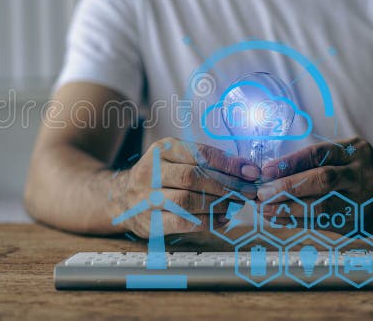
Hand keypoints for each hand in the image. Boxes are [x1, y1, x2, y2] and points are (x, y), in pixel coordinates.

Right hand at [112, 137, 258, 237]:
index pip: (200, 154)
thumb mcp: (175, 157)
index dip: (229, 163)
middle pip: (194, 177)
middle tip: (248, 192)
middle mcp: (152, 171)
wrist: (121, 198)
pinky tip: (221, 219)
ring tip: (236, 205)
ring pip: (188, 200)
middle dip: (227, 185)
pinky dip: (207, 222)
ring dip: (218, 204)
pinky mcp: (150, 221)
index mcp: (163, 149)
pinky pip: (183, 223)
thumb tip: (245, 169)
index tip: (251, 172)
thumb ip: (205, 160)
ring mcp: (148, 197)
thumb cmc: (160, 176)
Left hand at [257, 137, 372, 221]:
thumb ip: (312, 161)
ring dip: (289, 209)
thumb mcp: (343, 153)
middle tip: (263, 194)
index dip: (290, 162)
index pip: (319, 154)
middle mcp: (362, 175)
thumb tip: (270, 173)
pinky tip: (280, 218)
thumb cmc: (357, 168)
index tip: (266, 171)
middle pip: (323, 180)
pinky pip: (323, 225)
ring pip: (323, 208)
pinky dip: (298, 221)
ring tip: (265, 209)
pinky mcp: (359, 225)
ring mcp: (364, 202)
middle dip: (288, 188)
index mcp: (356, 151)